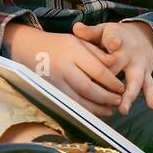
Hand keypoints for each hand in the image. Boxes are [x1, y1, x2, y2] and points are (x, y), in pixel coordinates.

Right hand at [3, 23, 125, 117]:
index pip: (97, 71)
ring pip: (78, 101)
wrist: (31, 49)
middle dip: (105, 97)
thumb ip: (98, 53)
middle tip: (118, 100)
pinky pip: (69, 104)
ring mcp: (55, 82)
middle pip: (88, 88)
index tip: (121, 87)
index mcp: (73, 52)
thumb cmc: (61, 44)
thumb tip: (116, 64)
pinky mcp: (50, 92)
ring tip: (110, 110)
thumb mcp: (80, 41)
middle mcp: (63, 68)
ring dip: (96, 108)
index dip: (111, 82)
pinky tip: (94, 112)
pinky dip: (83, 110)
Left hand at [72, 20, 152, 114]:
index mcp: (117, 39)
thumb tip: (76, 27)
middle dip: (113, 80)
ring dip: (130, 95)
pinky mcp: (146, 73)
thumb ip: (90, 32)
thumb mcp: (105, 30)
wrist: (143, 36)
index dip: (114, 41)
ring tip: (123, 109)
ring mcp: (139, 65)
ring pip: (136, 80)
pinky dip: (151, 96)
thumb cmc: (116, 36)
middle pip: (122, 65)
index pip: (114, 40)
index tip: (114, 44)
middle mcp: (130, 53)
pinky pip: (149, 85)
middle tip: (105, 93)